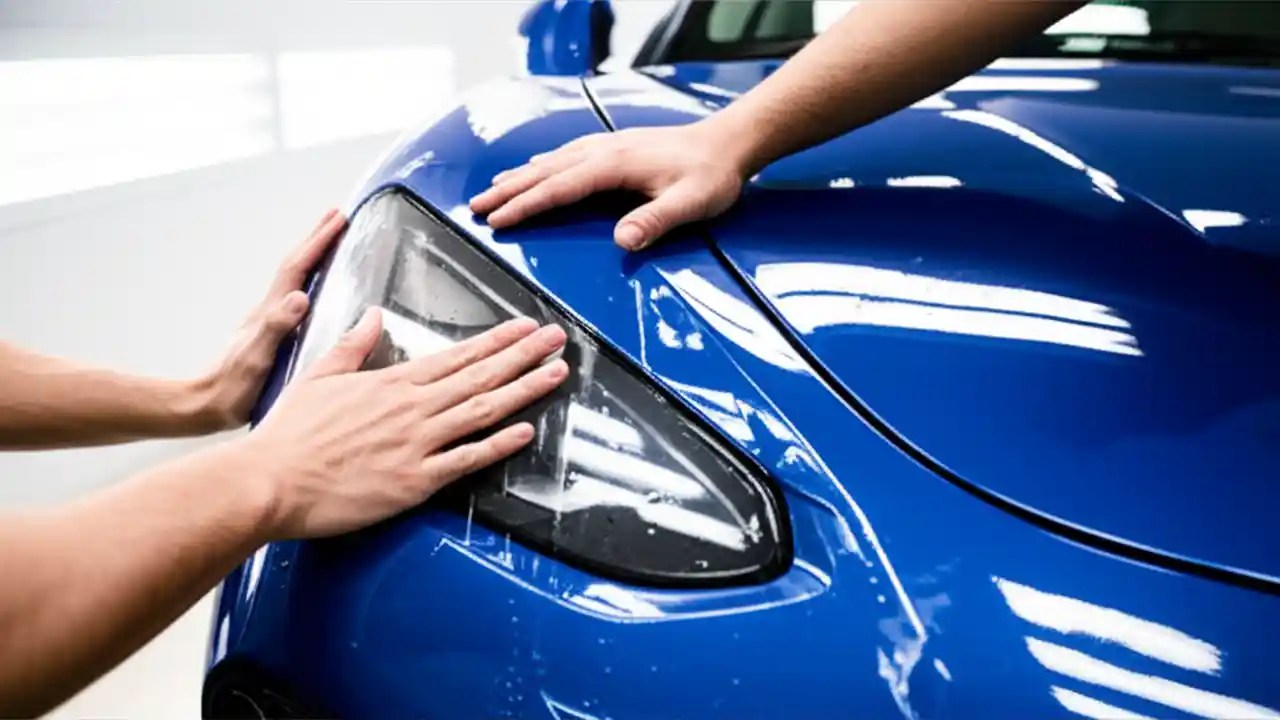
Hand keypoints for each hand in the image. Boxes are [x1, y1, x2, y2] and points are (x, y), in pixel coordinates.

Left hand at [193, 210, 345, 430]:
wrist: (206, 406)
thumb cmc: (232, 388)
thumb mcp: (256, 359)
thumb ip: (276, 327)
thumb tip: (300, 297)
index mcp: (270, 312)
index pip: (297, 269)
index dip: (318, 243)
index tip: (340, 219)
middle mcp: (270, 310)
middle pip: (295, 265)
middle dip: (316, 238)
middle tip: (338, 215)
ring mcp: (270, 321)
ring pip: (295, 278)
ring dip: (313, 255)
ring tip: (331, 241)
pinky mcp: (273, 334)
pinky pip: (297, 296)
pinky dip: (310, 280)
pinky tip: (319, 288)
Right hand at [242, 309, 568, 539]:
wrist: (269, 481)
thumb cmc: (290, 433)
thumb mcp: (318, 375)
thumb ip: (353, 345)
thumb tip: (374, 315)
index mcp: (392, 382)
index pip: (458, 355)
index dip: (498, 341)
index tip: (526, 327)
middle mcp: (412, 407)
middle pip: (481, 376)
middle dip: (524, 355)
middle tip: (559, 339)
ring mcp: (417, 444)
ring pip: (483, 411)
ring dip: (524, 390)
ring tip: (556, 373)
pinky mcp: (415, 481)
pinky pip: (467, 460)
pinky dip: (498, 444)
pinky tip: (527, 431)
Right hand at [469, 122, 746, 250]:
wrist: (727, 143)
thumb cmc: (711, 175)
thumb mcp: (690, 203)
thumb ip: (656, 221)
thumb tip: (622, 241)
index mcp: (614, 164)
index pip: (559, 187)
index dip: (526, 204)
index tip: (498, 219)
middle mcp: (603, 151)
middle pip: (544, 171)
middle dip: (508, 190)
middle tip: (475, 207)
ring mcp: (607, 146)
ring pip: (552, 161)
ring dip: (519, 176)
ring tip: (491, 189)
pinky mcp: (614, 148)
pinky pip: (566, 155)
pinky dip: (542, 165)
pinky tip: (535, 169)